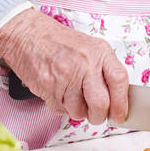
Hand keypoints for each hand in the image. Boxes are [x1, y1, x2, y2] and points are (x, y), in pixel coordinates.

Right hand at [0, 11, 128, 126]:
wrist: (28, 34)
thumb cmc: (59, 42)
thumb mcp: (89, 47)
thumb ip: (104, 70)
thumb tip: (117, 99)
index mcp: (98, 51)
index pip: (119, 80)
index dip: (122, 103)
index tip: (120, 115)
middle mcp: (84, 63)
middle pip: (100, 104)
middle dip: (99, 116)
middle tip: (96, 115)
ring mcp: (64, 75)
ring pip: (79, 112)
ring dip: (77, 111)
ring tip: (71, 95)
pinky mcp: (47, 86)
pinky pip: (60, 110)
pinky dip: (61, 106)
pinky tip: (58, 90)